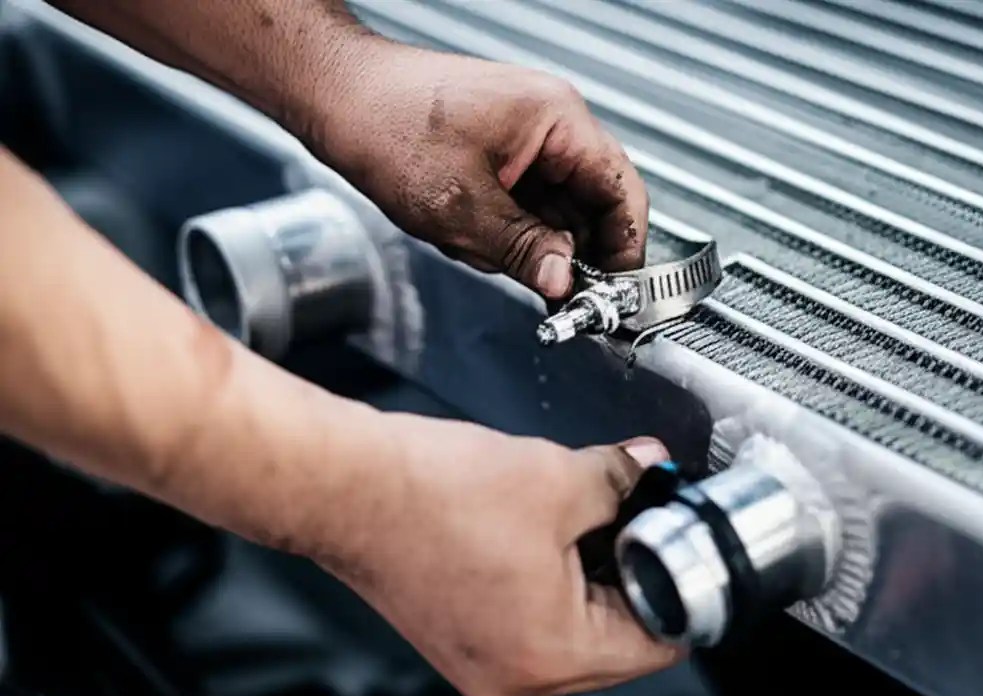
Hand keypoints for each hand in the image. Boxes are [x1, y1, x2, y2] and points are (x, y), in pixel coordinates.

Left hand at [306, 41, 647, 299]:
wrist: (337, 96)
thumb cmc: (389, 126)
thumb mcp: (463, 209)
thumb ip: (525, 250)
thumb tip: (565, 283)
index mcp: (558, 120)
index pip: (621, 191)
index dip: (622, 247)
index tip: (610, 291)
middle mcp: (550, 121)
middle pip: (591, 203)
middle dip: (563, 248)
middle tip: (546, 287)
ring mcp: (525, 135)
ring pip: (554, 208)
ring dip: (525, 240)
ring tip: (476, 242)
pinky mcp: (500, 149)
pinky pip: (524, 200)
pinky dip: (502, 227)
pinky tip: (467, 233)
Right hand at [314, 414, 681, 695]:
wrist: (346, 485)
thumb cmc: (426, 492)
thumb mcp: (558, 476)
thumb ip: (625, 479)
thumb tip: (653, 470)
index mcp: (549, 653)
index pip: (658, 641)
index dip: (677, 583)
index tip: (678, 544)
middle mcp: (514, 678)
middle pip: (616, 642)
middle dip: (628, 576)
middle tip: (627, 519)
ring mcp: (483, 666)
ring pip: (574, 632)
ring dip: (587, 579)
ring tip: (572, 523)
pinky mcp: (461, 643)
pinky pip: (531, 625)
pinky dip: (547, 585)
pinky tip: (535, 535)